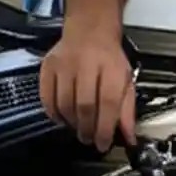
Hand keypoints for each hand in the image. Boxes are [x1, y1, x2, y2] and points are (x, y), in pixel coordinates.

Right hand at [38, 30, 136, 152]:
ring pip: (64, 103)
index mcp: (112, 68)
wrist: (90, 31)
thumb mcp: (126, 80)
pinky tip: (62, 118)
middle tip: (89, 139)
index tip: (103, 144)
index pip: (108, 103)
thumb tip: (129, 137)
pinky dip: (54, 113)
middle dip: (87, 129)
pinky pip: (46, 97)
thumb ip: (127, 109)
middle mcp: (87, 65)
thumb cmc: (109, 58)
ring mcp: (65, 65)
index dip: (105, 128)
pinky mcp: (48, 67)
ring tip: (78, 128)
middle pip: (85, 105)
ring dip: (71, 123)